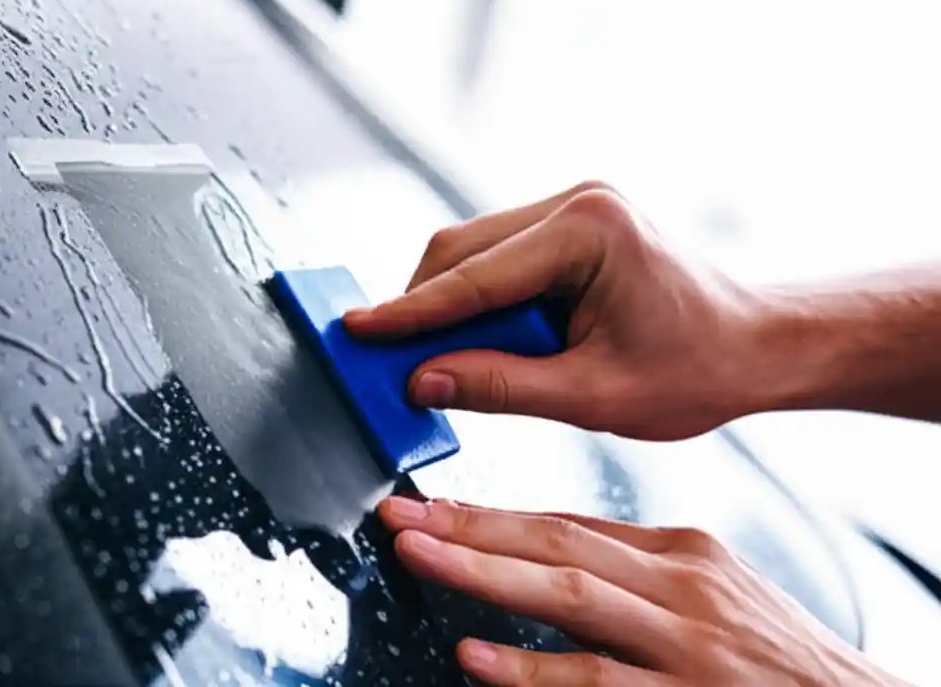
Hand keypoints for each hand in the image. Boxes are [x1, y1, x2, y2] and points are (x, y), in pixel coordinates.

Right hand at [343, 182, 761, 439]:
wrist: (757, 345)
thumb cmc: (698, 369)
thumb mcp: (595, 395)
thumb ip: (501, 387)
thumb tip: (422, 382)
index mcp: (589, 232)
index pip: (475, 278)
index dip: (408, 312)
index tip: (354, 330)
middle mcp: (577, 203)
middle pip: (461, 252)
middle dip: (421, 310)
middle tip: (383, 363)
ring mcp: (572, 209)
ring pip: (471, 254)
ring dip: (448, 309)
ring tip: (434, 364)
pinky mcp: (567, 227)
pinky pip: (497, 260)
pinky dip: (475, 303)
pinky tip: (475, 344)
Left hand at [378, 497, 908, 685]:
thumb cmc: (772, 653)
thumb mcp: (710, 587)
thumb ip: (630, 567)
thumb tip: (539, 547)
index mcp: (679, 551)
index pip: (565, 522)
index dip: (488, 514)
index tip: (426, 506)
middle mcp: (679, 587)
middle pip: (557, 544)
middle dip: (470, 527)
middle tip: (402, 517)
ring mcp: (683, 645)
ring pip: (568, 599)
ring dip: (484, 575)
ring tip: (421, 558)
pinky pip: (595, 683)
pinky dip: (530, 670)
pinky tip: (477, 659)